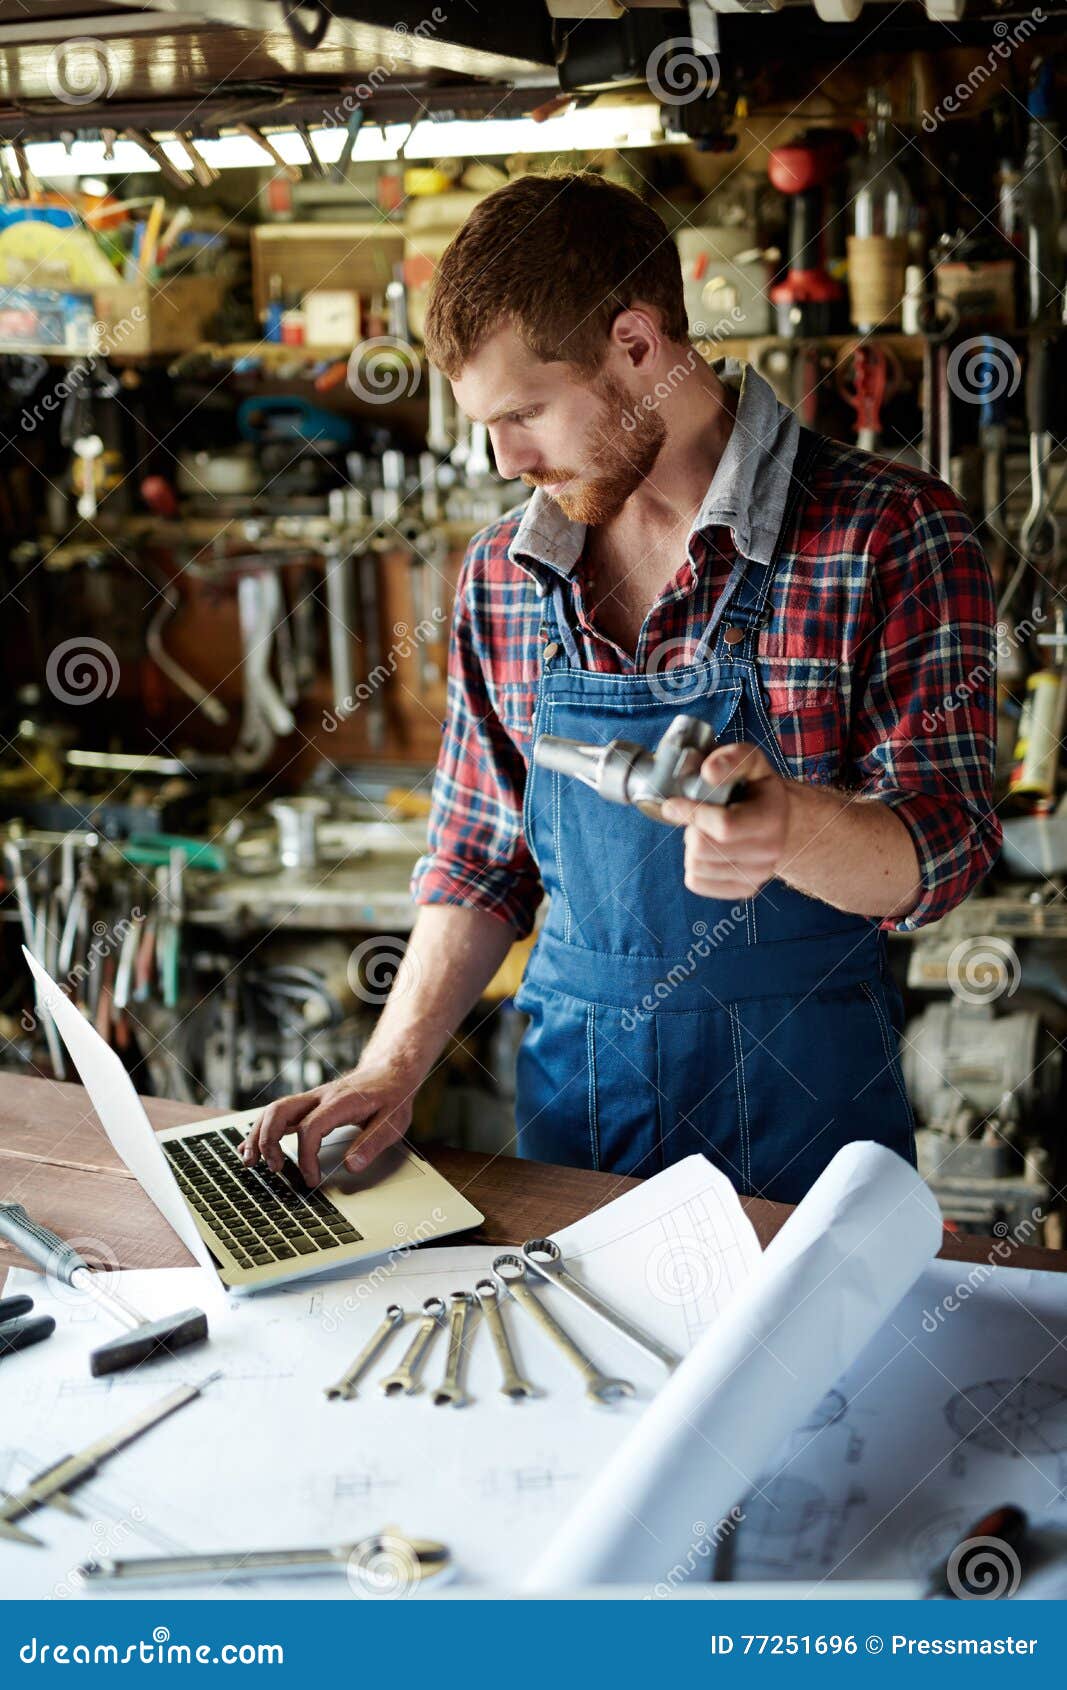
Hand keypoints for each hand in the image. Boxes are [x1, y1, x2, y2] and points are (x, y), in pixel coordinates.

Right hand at [240, 1060, 416, 1186]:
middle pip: (280, 1111)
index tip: (311, 1179)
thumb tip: (351, 1167)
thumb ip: (372, 1144)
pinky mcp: (309, 1104)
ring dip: (258, 1134)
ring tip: (250, 1161)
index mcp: (340, 1102)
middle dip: (267, 1140)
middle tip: (271, 1168)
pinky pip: (279, 1113)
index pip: (310, 1128)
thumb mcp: (393, 1122)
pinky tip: (250, 1146)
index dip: (305, 1157)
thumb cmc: (392, 1096)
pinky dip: (262, 1130)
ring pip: (274, 1110)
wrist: (391, 1070)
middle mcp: (320, 1097)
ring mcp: (312, 1098)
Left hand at [661, 741, 793, 900]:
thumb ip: (731, 758)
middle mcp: (769, 851)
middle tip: (697, 817)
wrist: (779, 819)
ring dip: (691, 846)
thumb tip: (708, 771)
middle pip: (703, 848)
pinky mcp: (744, 890)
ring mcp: (758, 875)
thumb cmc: (756, 787)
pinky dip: (693, 866)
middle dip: (690, 828)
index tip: (673, 803)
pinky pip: (697, 883)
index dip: (691, 813)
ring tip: (705, 832)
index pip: (724, 826)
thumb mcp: (750, 762)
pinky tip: (707, 851)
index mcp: (772, 817)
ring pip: (696, 867)